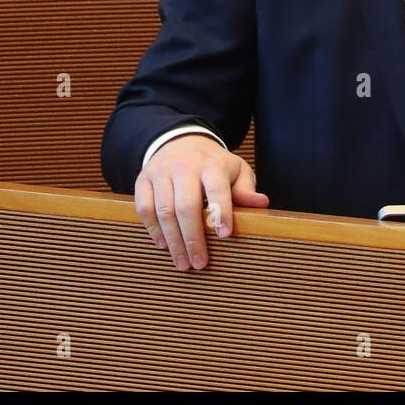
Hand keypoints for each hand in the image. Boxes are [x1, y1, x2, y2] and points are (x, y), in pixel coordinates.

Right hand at [134, 134, 268, 270]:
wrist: (182, 141)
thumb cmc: (214, 164)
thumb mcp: (236, 170)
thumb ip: (246, 189)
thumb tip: (261, 203)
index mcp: (211, 164)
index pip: (217, 189)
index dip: (221, 212)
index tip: (225, 235)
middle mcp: (184, 166)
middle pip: (186, 205)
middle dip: (193, 237)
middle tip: (200, 263)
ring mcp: (160, 172)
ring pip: (164, 210)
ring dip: (173, 240)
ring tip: (183, 262)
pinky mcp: (142, 180)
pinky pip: (144, 208)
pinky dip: (153, 229)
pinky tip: (164, 245)